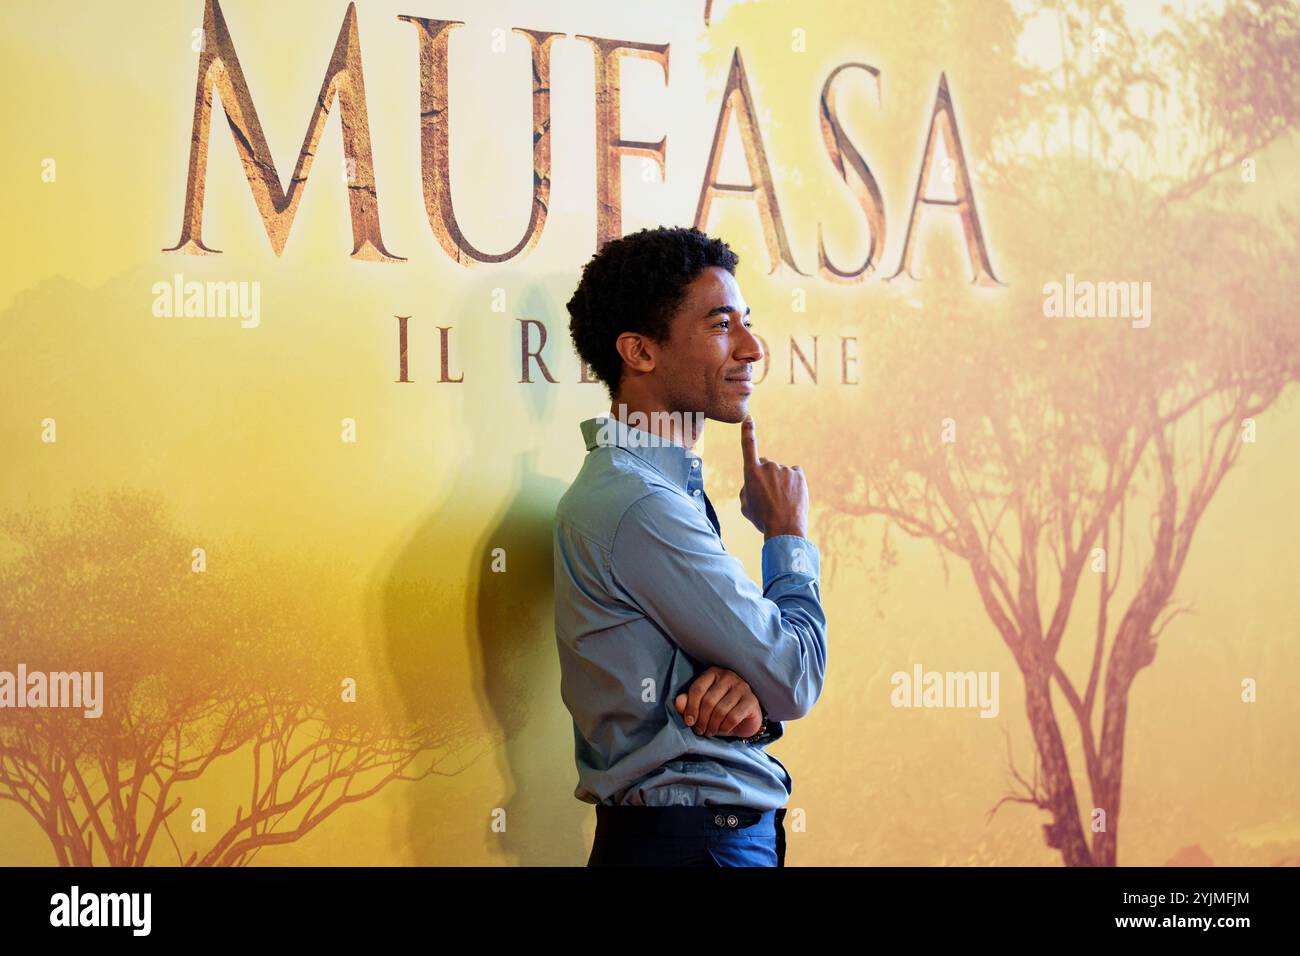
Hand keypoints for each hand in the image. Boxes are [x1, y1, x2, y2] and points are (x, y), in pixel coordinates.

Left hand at [674, 666, 763, 737]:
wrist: (746, 717)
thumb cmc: (721, 709)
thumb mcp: (701, 707)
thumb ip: (688, 703)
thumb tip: (678, 704)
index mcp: (712, 674)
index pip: (697, 689)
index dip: (691, 707)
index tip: (689, 722)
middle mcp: (728, 677)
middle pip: (708, 701)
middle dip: (702, 720)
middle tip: (700, 730)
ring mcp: (742, 687)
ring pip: (721, 710)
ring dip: (713, 725)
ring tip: (710, 731)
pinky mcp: (751, 700)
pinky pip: (733, 717)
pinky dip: (725, 727)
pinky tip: (723, 730)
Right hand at [738, 414, 807, 539]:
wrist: (784, 528)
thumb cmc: (761, 519)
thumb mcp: (745, 505)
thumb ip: (747, 489)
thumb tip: (755, 483)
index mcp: (751, 472)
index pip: (748, 446)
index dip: (748, 431)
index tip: (749, 418)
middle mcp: (768, 466)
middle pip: (765, 466)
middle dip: (766, 476)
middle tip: (768, 498)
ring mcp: (785, 469)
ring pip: (781, 473)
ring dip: (780, 483)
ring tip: (781, 503)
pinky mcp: (799, 475)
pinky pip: (794, 475)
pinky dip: (793, 482)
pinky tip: (793, 496)